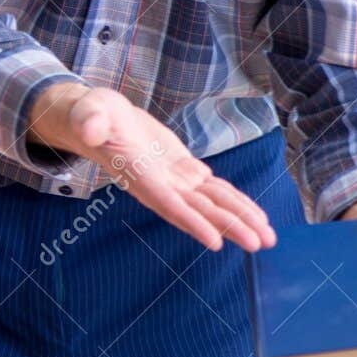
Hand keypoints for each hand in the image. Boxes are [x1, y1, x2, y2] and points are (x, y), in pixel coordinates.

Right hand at [28, 82, 274, 252]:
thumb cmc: (92, 115)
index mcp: (138, 175)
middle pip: (198, 210)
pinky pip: (215, 189)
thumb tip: (90, 129)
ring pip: (212, 203)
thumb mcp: (89, 112)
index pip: (167, 203)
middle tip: (258, 244)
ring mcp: (174, 180)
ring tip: (268, 237)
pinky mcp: (185, 170)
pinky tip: (255, 215)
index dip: (191, 222)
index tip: (215, 241)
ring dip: (240, 219)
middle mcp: (159, 185)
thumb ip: (89, 122)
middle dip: (229, 226)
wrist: (102, 119)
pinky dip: (236, 200)